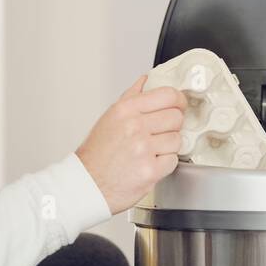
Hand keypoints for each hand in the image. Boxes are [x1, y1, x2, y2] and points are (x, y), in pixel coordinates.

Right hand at [76, 75, 186, 213]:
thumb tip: (146, 80)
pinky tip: (149, 163)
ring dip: (168, 146)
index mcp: (126, 110)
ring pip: (177, 139)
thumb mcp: (109, 118)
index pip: (168, 95)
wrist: (86, 184)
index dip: (178, 100)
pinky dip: (164, 164)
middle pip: (176, 117)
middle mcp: (135, 126)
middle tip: (160, 133)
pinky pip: (173, 160)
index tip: (179, 105)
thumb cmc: (97, 154)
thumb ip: (131, 97)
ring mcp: (143, 149)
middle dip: (172, 125)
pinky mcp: (150, 170)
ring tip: (151, 151)